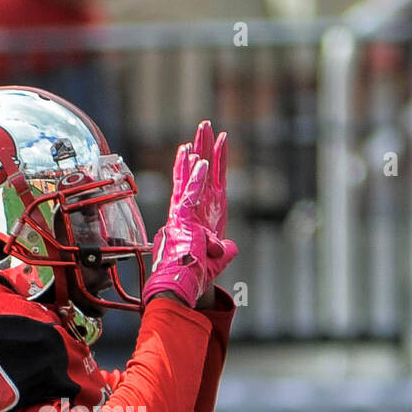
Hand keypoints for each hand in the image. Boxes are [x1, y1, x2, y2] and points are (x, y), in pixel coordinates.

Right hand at [141, 122, 237, 307]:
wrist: (182, 286)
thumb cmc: (195, 274)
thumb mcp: (217, 258)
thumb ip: (224, 250)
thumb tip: (229, 248)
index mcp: (192, 216)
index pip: (199, 184)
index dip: (205, 165)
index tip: (207, 147)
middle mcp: (185, 210)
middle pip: (193, 171)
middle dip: (200, 147)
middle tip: (204, 126)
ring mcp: (182, 213)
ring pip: (189, 176)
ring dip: (198, 153)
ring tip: (202, 131)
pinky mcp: (182, 220)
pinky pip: (190, 195)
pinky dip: (196, 180)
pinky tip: (203, 162)